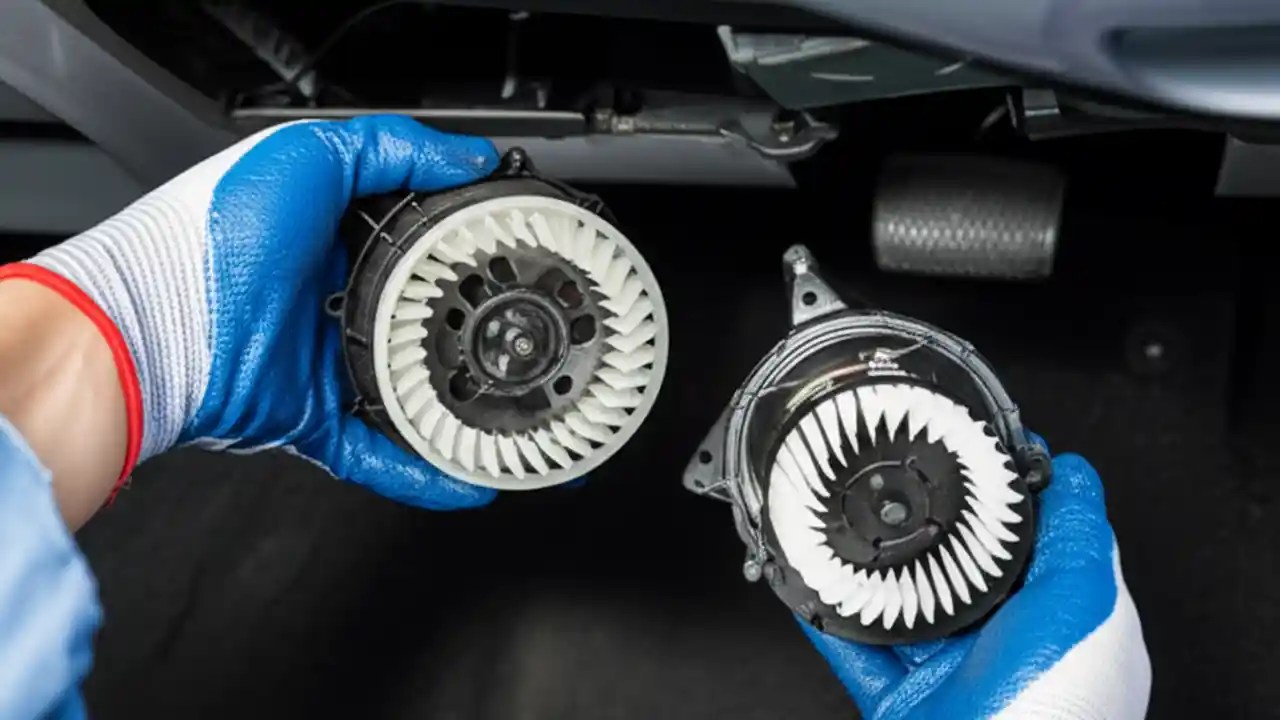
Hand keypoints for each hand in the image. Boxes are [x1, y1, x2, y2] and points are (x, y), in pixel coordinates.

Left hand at [22, 115, 499, 510]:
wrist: (155, 323)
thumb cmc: (216, 236)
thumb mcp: (311, 154)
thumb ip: (395, 149)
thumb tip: (469, 157)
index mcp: (337, 236)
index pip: (425, 238)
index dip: (474, 244)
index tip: (524, 253)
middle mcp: (336, 299)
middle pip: (428, 320)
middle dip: (480, 332)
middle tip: (536, 337)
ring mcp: (328, 362)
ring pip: (414, 392)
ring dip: (464, 410)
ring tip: (520, 417)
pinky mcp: (315, 417)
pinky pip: (380, 453)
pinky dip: (426, 473)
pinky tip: (472, 480)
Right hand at [803, 451, 1150, 718]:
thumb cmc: (1055, 706)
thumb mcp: (1083, 598)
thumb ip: (1077, 530)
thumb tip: (1067, 468)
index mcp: (1057, 616)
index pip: (1030, 537)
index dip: (1000, 492)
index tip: (964, 447)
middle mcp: (1005, 644)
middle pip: (957, 567)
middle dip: (924, 528)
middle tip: (888, 478)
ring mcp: (950, 674)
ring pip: (899, 605)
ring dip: (867, 568)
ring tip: (837, 522)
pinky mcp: (900, 701)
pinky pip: (854, 648)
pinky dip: (826, 616)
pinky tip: (807, 581)